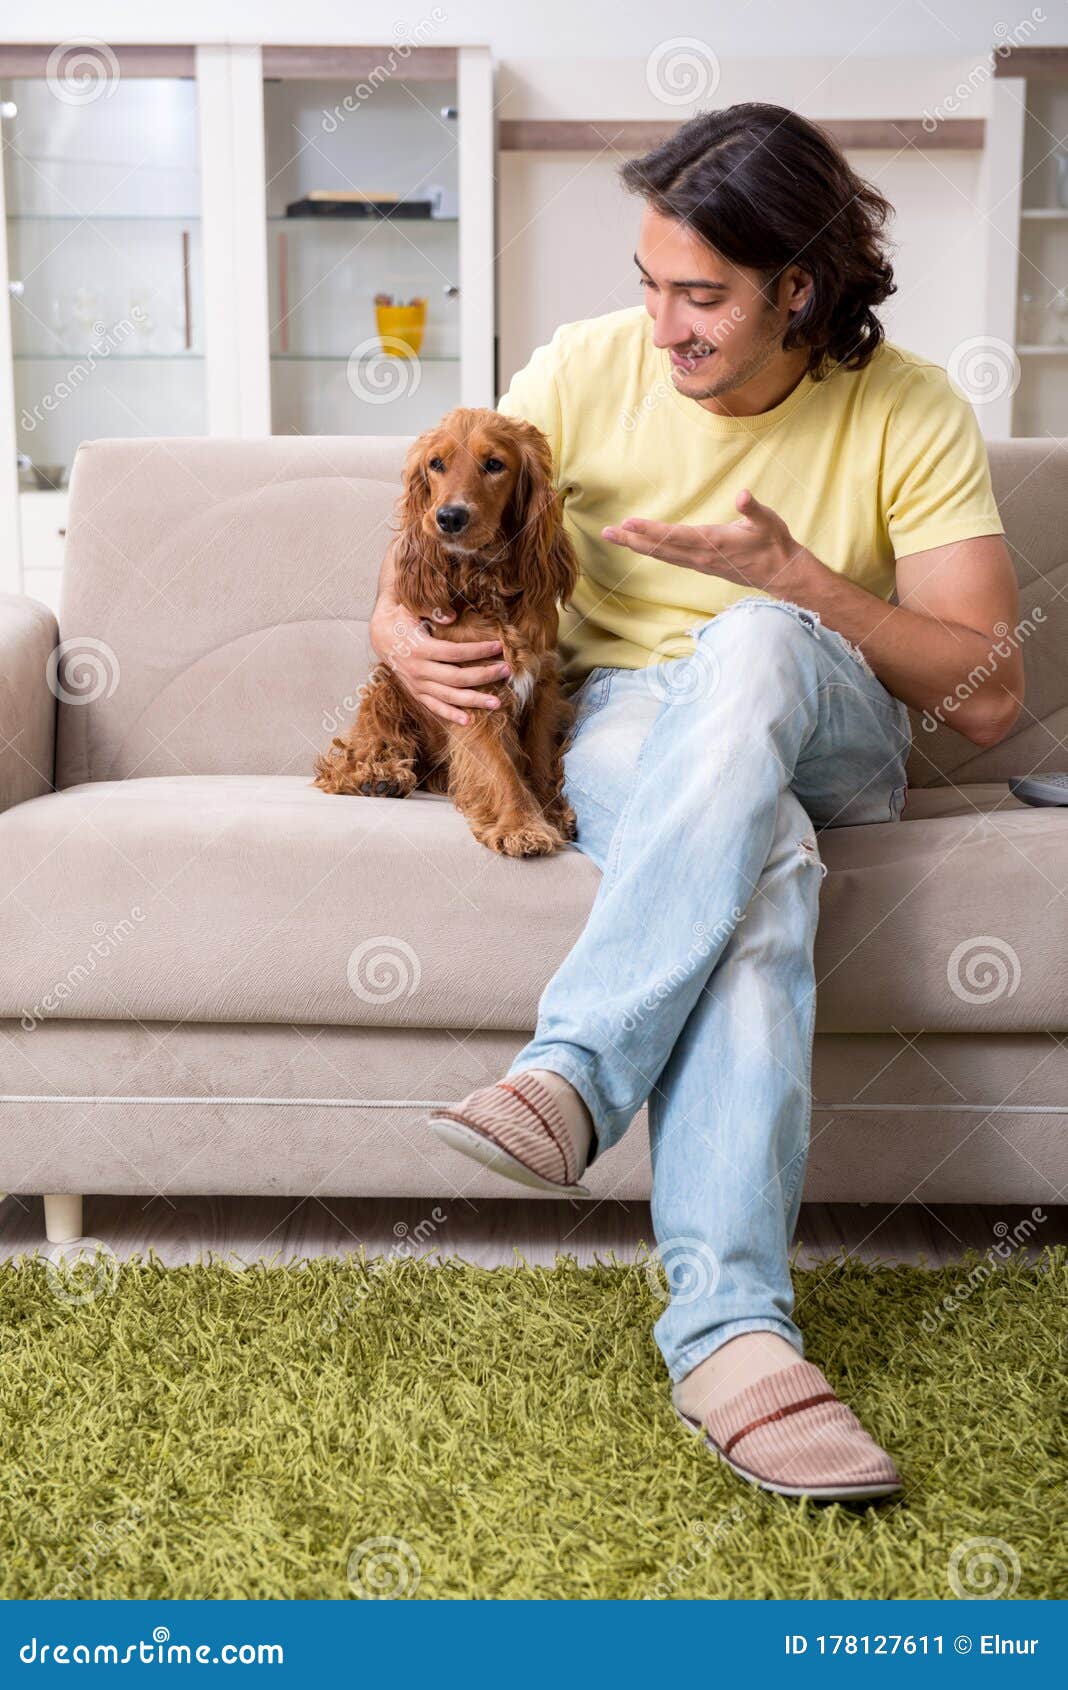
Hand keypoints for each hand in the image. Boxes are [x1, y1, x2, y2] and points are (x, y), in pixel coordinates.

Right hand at [370, 599, 510, 725]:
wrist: (380, 635)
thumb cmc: (401, 618)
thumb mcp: (412, 608)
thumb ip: (432, 610)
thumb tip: (452, 616)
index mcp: (420, 649)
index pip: (455, 653)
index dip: (478, 650)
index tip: (499, 646)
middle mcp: (419, 670)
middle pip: (457, 677)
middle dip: (484, 675)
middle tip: (506, 671)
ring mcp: (417, 684)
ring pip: (449, 697)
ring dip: (474, 700)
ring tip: (497, 703)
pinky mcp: (416, 693)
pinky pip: (435, 707)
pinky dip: (451, 715)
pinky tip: (469, 720)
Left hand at [601, 489, 809, 594]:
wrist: (782, 573)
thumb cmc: (775, 544)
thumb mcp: (769, 522)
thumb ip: (753, 509)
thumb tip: (743, 495)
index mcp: (713, 542)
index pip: (675, 536)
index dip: (650, 531)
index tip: (628, 524)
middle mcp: (701, 556)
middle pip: (660, 548)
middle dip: (632, 540)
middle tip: (605, 533)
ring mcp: (700, 563)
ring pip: (662, 555)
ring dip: (637, 545)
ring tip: (615, 536)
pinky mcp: (701, 565)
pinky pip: (670, 558)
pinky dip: (652, 550)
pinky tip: (640, 545)